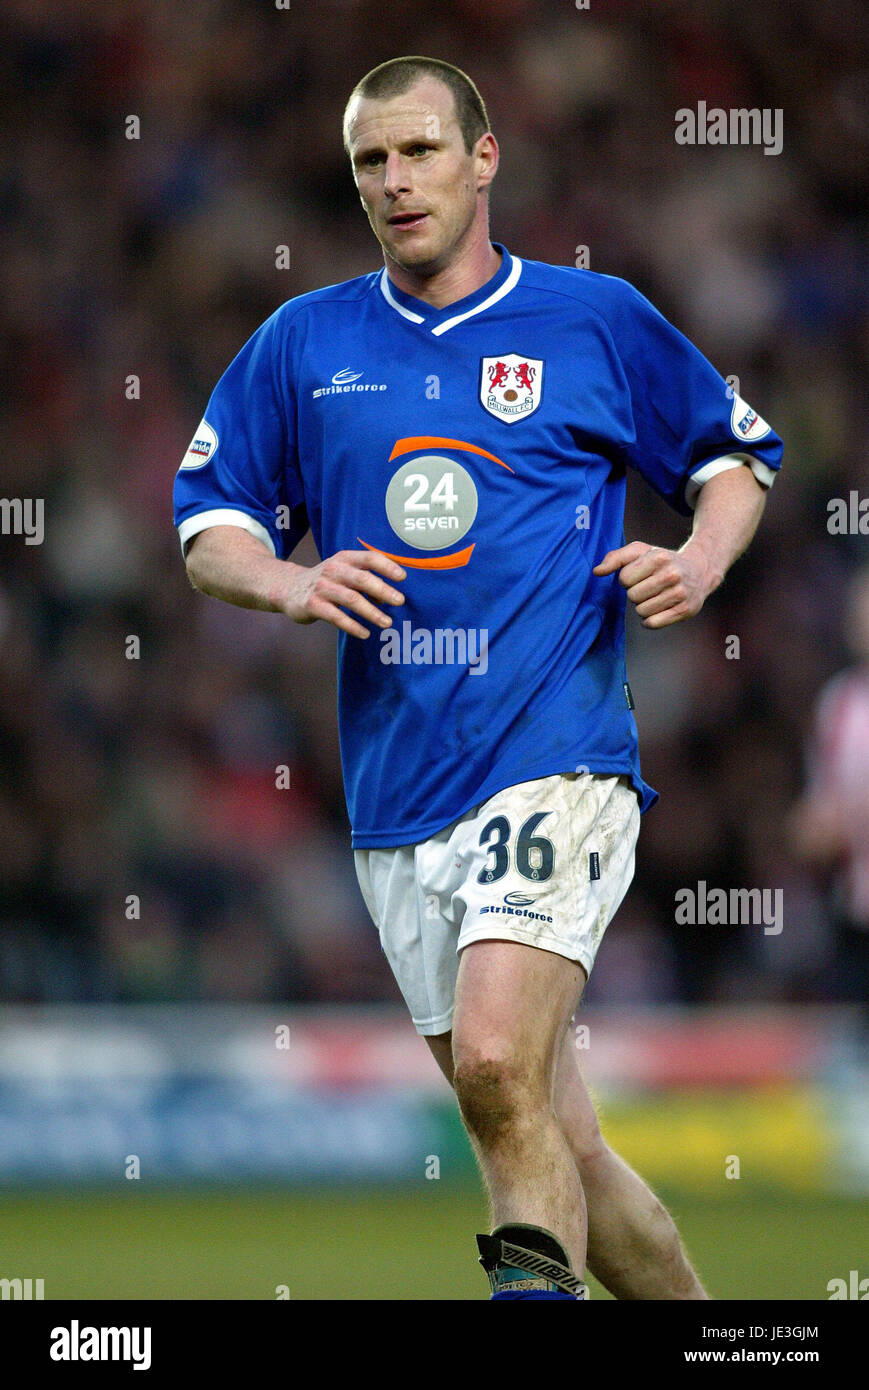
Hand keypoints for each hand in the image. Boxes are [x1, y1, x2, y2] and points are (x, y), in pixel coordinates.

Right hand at [278, 549, 405, 637]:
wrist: (288, 588)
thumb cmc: (325, 581)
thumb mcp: (343, 571)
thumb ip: (365, 580)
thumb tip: (389, 597)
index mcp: (344, 558)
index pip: (369, 558)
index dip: (387, 566)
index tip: (402, 577)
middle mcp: (333, 570)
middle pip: (362, 579)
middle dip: (383, 590)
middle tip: (400, 601)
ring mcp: (322, 587)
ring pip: (352, 599)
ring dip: (372, 612)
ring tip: (387, 622)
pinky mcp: (313, 605)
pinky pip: (336, 617)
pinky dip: (352, 626)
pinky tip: (365, 633)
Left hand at [593, 541, 714, 627]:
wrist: (699, 570)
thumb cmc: (662, 561)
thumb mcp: (640, 552)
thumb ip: (616, 558)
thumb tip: (597, 571)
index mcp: (659, 557)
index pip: (624, 578)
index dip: (627, 579)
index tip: (638, 575)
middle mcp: (671, 575)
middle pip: (633, 596)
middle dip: (635, 593)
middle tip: (648, 587)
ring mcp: (680, 593)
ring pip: (642, 611)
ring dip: (643, 606)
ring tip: (654, 596)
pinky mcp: (685, 610)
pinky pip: (653, 623)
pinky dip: (650, 619)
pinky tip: (658, 609)